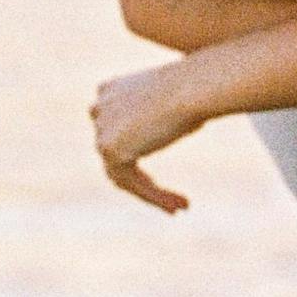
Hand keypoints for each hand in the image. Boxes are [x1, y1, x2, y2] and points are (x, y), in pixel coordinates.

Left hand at [92, 60, 205, 209]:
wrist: (192, 89)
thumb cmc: (195, 91)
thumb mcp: (176, 104)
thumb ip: (158, 120)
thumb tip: (160, 138)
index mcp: (110, 90)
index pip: (115, 131)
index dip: (134, 155)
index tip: (157, 174)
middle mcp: (101, 108)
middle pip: (117, 157)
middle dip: (145, 180)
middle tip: (174, 201)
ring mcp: (101, 129)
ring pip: (122, 174)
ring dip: (151, 194)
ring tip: (181, 207)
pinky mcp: (110, 148)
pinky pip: (130, 182)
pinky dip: (153, 196)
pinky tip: (177, 205)